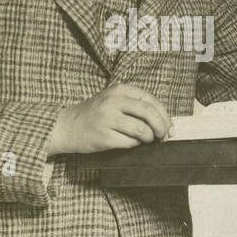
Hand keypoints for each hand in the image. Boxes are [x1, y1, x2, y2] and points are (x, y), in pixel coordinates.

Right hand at [47, 82, 171, 155]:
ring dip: (149, 138)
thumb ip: (136, 106)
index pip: (150, 100)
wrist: (67, 126)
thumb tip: (165, 122)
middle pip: (148, 113)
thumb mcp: (114, 101)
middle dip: (161, 127)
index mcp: (119, 90)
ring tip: (146, 140)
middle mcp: (113, 102)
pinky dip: (135, 145)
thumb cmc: (95, 115)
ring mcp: (107, 119)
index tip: (169, 127)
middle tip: (164, 137)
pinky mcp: (103, 136)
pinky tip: (130, 144)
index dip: (164, 115)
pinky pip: (129, 143)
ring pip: (141, 130)